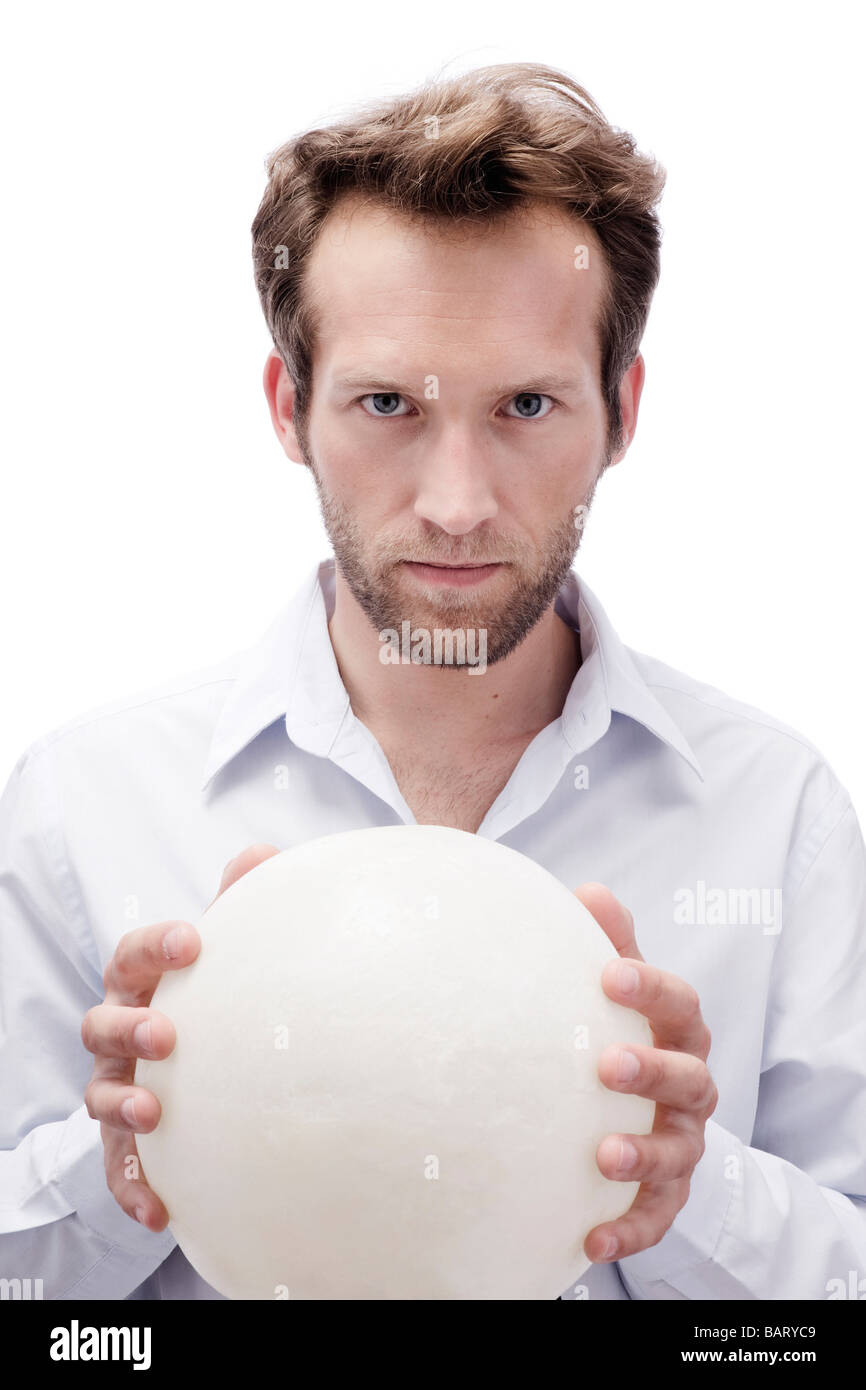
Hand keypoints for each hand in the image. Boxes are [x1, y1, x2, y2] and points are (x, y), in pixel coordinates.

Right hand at [81, 843, 279, 1230]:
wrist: (217, 1058)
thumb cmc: (219, 993)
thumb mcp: (232, 951)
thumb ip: (242, 904)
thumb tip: (262, 854)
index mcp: (143, 980)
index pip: (134, 954)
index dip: (155, 945)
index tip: (191, 940)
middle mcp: (121, 1030)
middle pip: (102, 1022)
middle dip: (128, 1025)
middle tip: (166, 1031)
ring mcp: (119, 1086)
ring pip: (100, 1093)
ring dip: (122, 1102)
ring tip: (153, 1110)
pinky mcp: (129, 1140)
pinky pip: (119, 1167)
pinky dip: (132, 1187)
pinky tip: (159, 1211)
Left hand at [574, 882, 718, 1263]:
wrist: (642, 1107)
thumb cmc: (623, 1030)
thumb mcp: (617, 986)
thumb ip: (609, 944)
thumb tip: (589, 894)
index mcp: (679, 1032)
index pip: (678, 1004)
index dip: (649, 988)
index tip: (608, 975)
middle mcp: (691, 1088)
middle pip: (688, 1077)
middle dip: (652, 1070)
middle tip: (608, 1064)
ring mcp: (683, 1142)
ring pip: (678, 1151)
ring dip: (644, 1153)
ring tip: (604, 1155)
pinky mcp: (667, 1194)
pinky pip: (655, 1218)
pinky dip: (628, 1231)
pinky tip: (592, 1239)